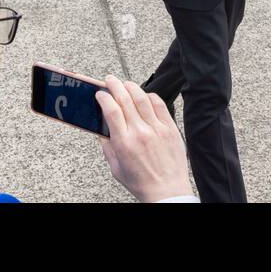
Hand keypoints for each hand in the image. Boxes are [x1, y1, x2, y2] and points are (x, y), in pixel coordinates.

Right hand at [96, 76, 191, 202]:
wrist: (167, 192)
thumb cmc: (142, 183)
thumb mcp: (116, 169)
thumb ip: (107, 148)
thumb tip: (101, 131)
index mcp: (124, 143)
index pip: (111, 110)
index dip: (103, 97)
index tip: (100, 94)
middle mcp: (140, 132)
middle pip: (124, 98)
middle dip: (114, 85)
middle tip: (110, 80)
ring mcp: (156, 129)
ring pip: (142, 97)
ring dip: (131, 86)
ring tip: (125, 83)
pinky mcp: (170, 128)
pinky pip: (159, 105)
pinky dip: (150, 96)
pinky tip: (145, 95)